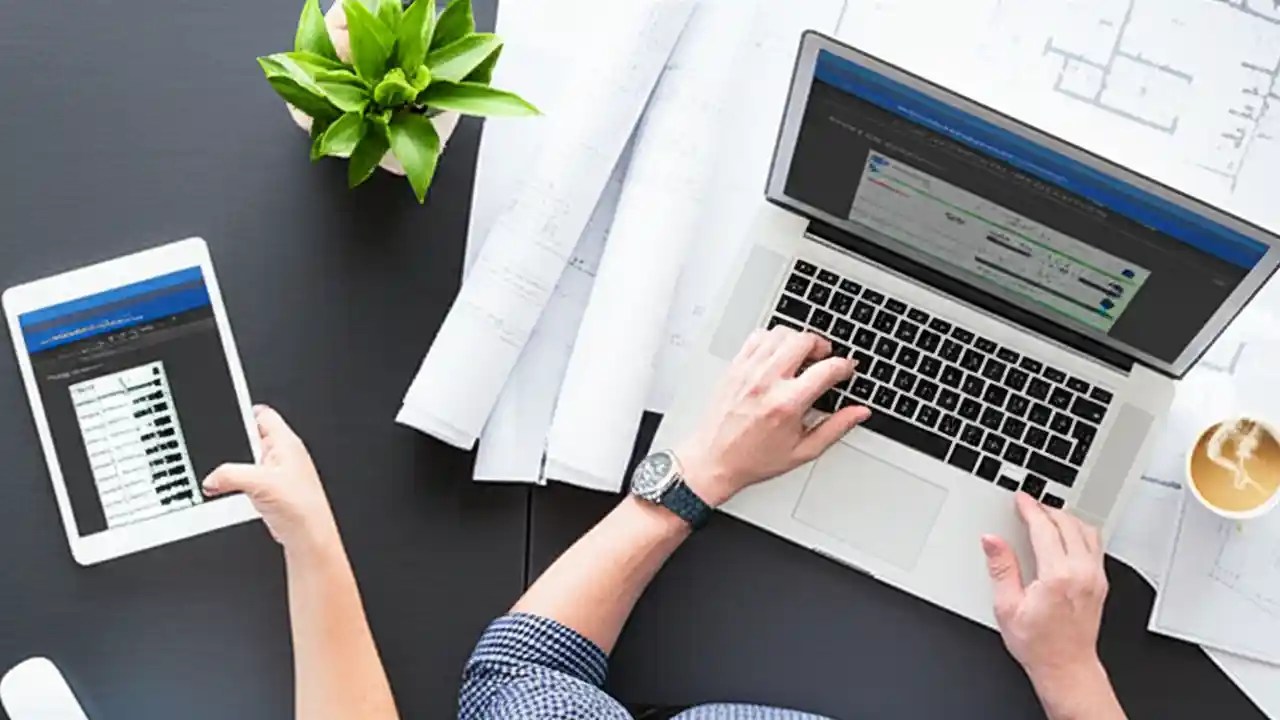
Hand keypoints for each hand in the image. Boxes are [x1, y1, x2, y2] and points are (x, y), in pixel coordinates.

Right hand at [202, 405, 339, 553]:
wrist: (308, 536)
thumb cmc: (300, 506)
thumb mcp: (259, 482)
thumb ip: (230, 475)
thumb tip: (211, 478)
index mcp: (286, 442)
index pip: (262, 415)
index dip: (242, 412)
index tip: (223, 416)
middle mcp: (284, 455)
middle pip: (250, 439)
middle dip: (235, 448)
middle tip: (225, 459)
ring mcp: (278, 473)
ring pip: (248, 462)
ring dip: (236, 472)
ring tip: (232, 482)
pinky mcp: (273, 490)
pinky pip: (249, 481)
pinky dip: (240, 486)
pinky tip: (238, 495)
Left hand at [676, 327, 871, 505]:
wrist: (714, 460)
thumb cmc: (754, 459)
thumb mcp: (803, 451)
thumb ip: (835, 428)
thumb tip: (859, 412)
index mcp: (787, 404)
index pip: (827, 369)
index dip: (845, 366)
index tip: (847, 369)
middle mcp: (767, 382)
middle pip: (804, 340)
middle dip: (822, 345)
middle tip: (824, 357)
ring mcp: (748, 372)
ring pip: (780, 333)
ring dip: (797, 339)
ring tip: (802, 355)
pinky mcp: (735, 367)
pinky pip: (757, 337)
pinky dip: (773, 339)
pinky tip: (778, 353)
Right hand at [983, 494, 1112, 709]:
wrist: (1066, 668)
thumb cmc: (1038, 644)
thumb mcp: (1007, 606)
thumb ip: (1001, 568)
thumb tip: (992, 541)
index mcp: (1058, 576)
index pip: (1044, 529)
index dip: (1030, 509)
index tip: (1021, 500)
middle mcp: (1082, 573)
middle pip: (1068, 525)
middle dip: (1048, 510)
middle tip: (1030, 506)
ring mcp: (1095, 578)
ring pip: (1087, 532)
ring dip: (1067, 519)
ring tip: (1048, 517)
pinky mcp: (1101, 584)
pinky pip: (1096, 546)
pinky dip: (1080, 533)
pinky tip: (1067, 536)